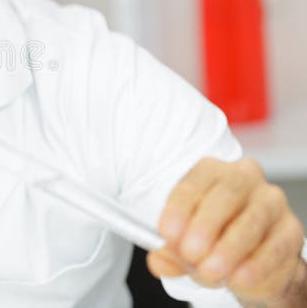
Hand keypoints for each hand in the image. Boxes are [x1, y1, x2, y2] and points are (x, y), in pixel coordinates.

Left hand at [148, 157, 304, 304]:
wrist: (250, 261)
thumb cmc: (211, 240)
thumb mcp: (184, 245)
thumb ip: (170, 253)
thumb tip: (159, 261)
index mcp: (211, 172)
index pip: (193, 183)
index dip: (178, 209)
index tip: (167, 234)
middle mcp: (244, 178)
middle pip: (226, 194)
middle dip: (205, 225)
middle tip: (190, 253)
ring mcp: (271, 203)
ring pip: (253, 219)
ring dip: (229, 248)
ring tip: (210, 272)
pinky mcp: (291, 231)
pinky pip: (275, 246)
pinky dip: (256, 265)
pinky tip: (239, 278)